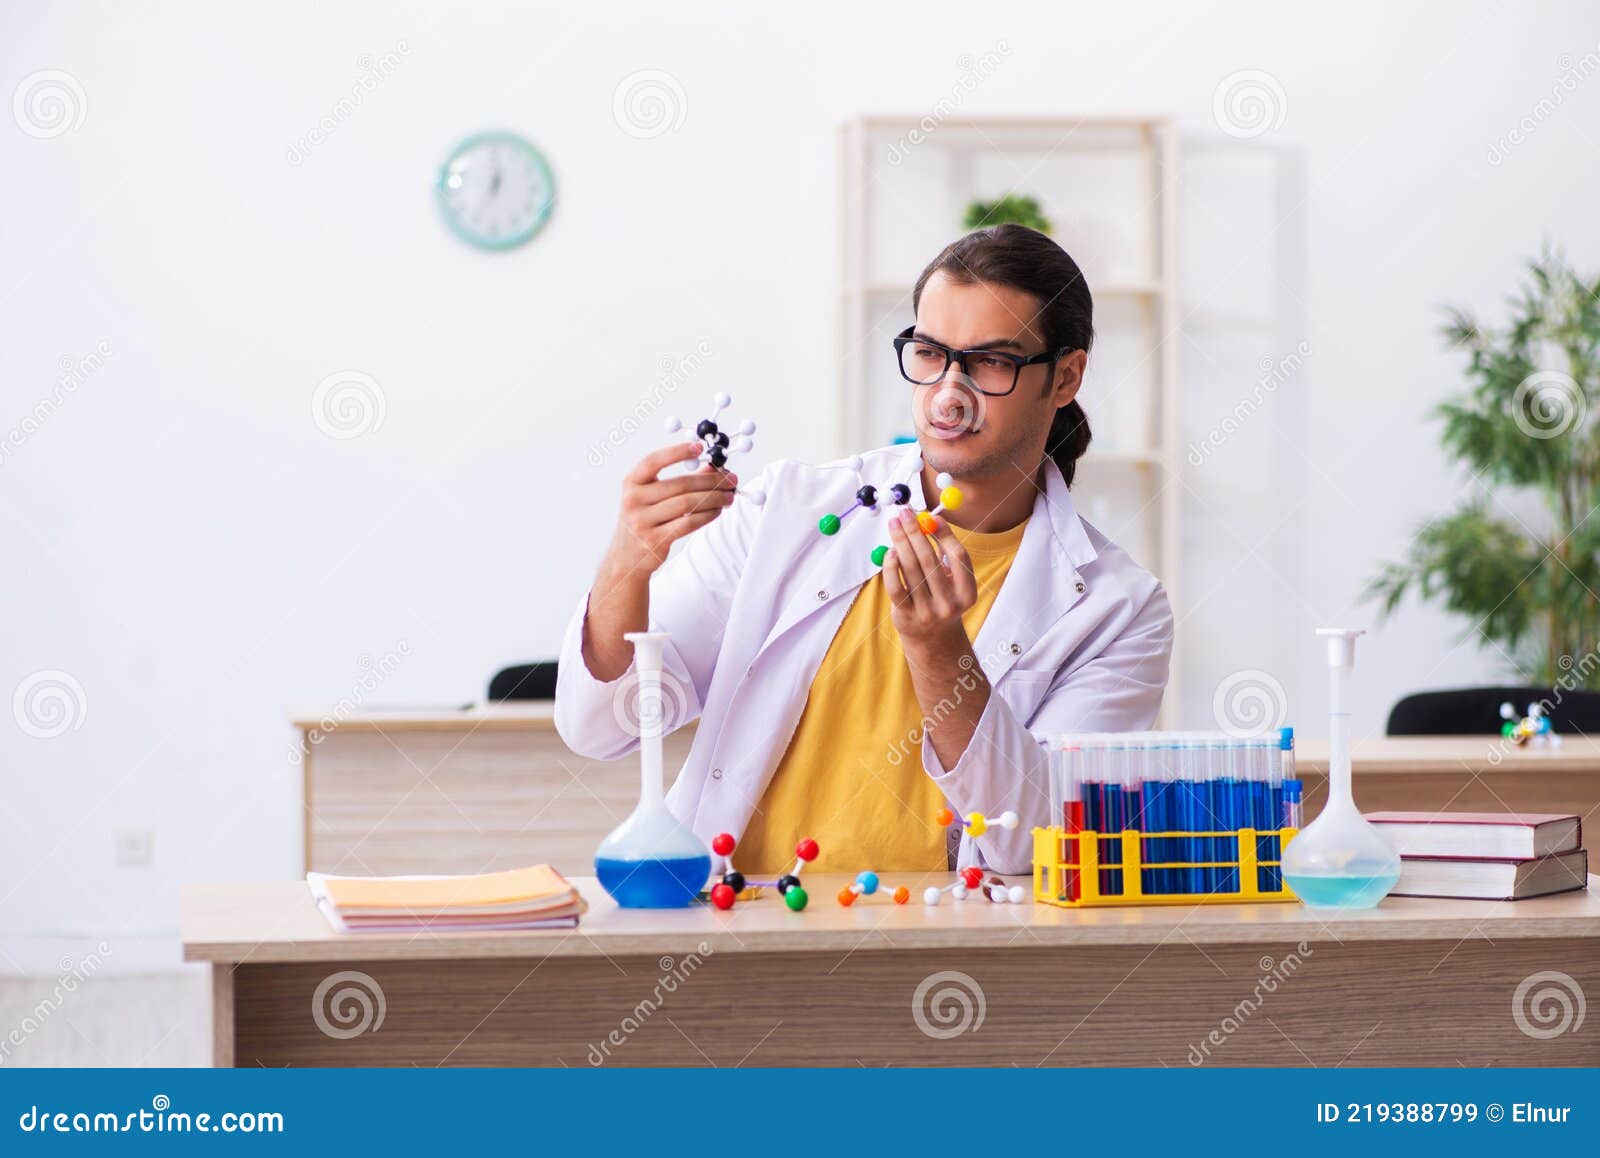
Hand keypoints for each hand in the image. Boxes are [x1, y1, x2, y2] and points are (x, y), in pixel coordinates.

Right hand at [603, 442, 736, 575]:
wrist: (627, 557)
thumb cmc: (645, 520)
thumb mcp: (653, 497)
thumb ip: (681, 480)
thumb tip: (712, 467)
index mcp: (631, 482)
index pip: (654, 460)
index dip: (677, 452)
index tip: (700, 447)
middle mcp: (633, 499)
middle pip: (680, 484)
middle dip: (710, 480)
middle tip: (731, 479)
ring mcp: (642, 521)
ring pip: (687, 504)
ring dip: (713, 498)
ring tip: (729, 497)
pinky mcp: (655, 540)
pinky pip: (687, 523)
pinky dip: (707, 516)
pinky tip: (717, 511)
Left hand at [882, 509, 976, 648]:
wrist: (932, 639)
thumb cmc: (942, 599)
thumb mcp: (952, 582)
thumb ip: (944, 554)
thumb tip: (929, 520)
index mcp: (967, 593)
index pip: (958, 557)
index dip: (945, 534)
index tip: (930, 516)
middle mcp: (949, 604)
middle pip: (930, 560)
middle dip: (915, 532)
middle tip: (905, 512)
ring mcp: (927, 612)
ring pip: (910, 569)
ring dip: (900, 542)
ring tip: (894, 525)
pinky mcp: (906, 616)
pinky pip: (895, 585)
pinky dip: (891, 566)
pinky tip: (891, 551)